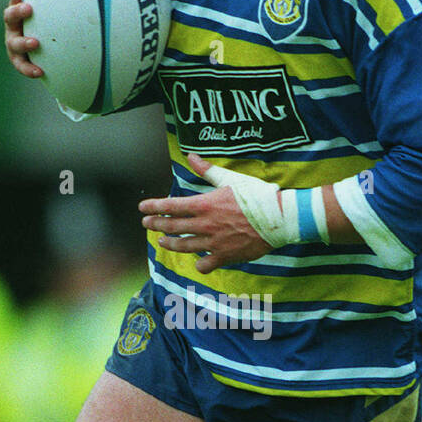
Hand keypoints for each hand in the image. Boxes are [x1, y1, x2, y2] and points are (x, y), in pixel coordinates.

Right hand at [4, 0, 43, 77]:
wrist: (42, 51)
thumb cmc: (48, 23)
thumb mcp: (50, 10)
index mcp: (18, 8)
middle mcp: (13, 24)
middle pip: (10, 15)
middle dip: (18, 11)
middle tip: (29, 8)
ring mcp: (13, 42)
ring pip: (14, 43)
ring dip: (24, 42)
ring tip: (36, 43)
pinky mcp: (18, 59)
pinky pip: (22, 65)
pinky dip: (29, 69)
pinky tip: (40, 72)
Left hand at [139, 154, 270, 273]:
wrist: (279, 218)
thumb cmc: (257, 195)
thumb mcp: (230, 179)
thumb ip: (207, 171)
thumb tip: (190, 156)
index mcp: (205, 205)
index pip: (171, 206)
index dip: (154, 207)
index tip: (142, 208)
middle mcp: (205, 225)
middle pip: (172, 227)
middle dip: (155, 225)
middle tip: (146, 223)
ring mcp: (214, 243)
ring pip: (184, 246)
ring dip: (170, 244)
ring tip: (162, 242)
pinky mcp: (225, 257)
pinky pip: (204, 265)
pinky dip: (199, 264)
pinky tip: (197, 261)